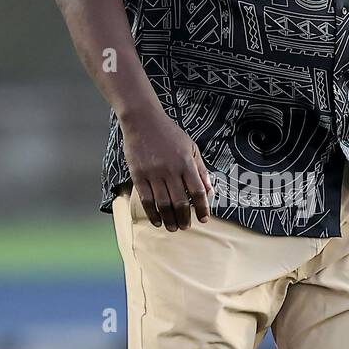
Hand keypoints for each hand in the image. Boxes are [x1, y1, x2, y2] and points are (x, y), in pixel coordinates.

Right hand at [121, 109, 211, 230]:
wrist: (142, 121)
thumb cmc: (169, 133)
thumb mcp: (191, 147)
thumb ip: (201, 169)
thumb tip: (209, 191)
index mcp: (186, 163)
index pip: (197, 191)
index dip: (202, 207)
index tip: (204, 219)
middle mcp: (170, 170)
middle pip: (180, 201)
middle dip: (184, 218)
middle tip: (186, 227)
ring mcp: (153, 173)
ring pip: (163, 204)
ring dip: (169, 220)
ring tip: (173, 228)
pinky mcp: (138, 175)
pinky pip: (146, 199)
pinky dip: (152, 213)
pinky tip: (157, 221)